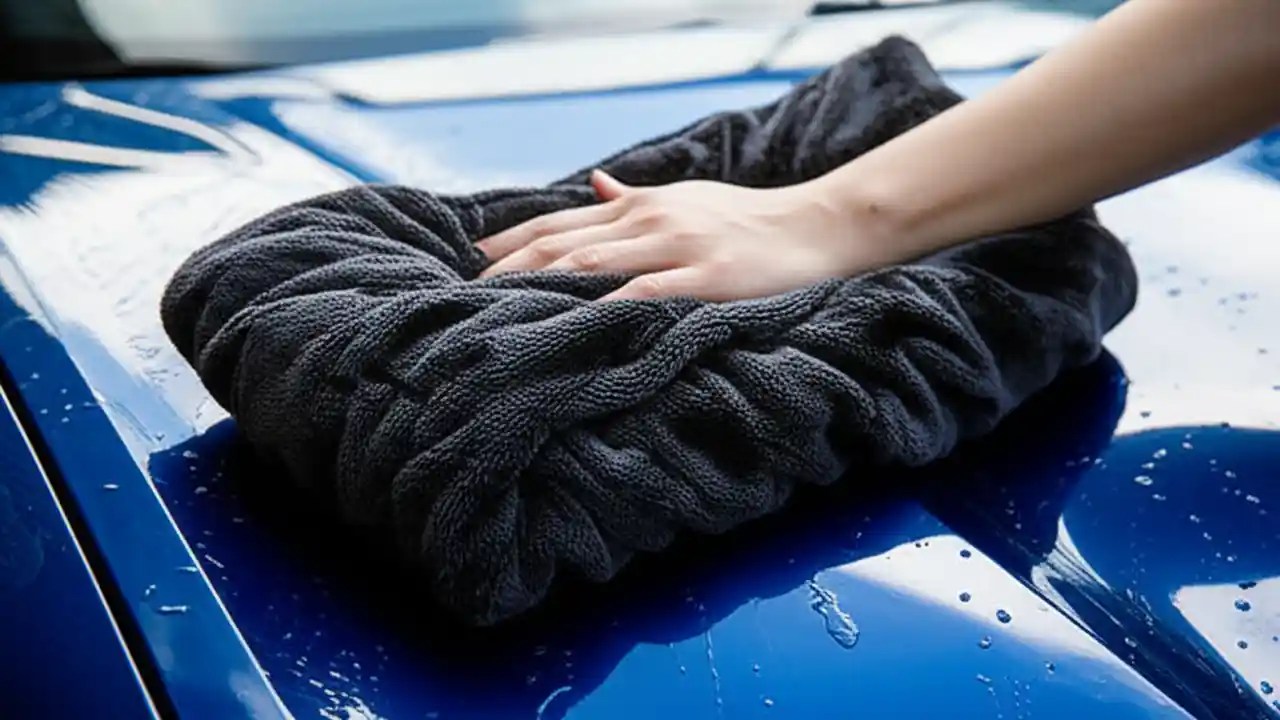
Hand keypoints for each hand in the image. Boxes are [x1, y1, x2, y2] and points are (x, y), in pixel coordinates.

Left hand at [477, 170, 893, 301]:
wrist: (818, 226)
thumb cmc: (747, 220)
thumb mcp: (685, 198)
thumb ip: (633, 196)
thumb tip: (591, 182)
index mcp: (642, 204)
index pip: (561, 221)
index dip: (513, 240)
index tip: (473, 259)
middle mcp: (651, 220)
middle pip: (564, 245)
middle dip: (511, 269)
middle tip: (468, 295)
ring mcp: (679, 247)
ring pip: (594, 266)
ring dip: (543, 287)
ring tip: (501, 311)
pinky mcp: (709, 278)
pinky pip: (647, 293)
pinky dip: (606, 308)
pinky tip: (575, 324)